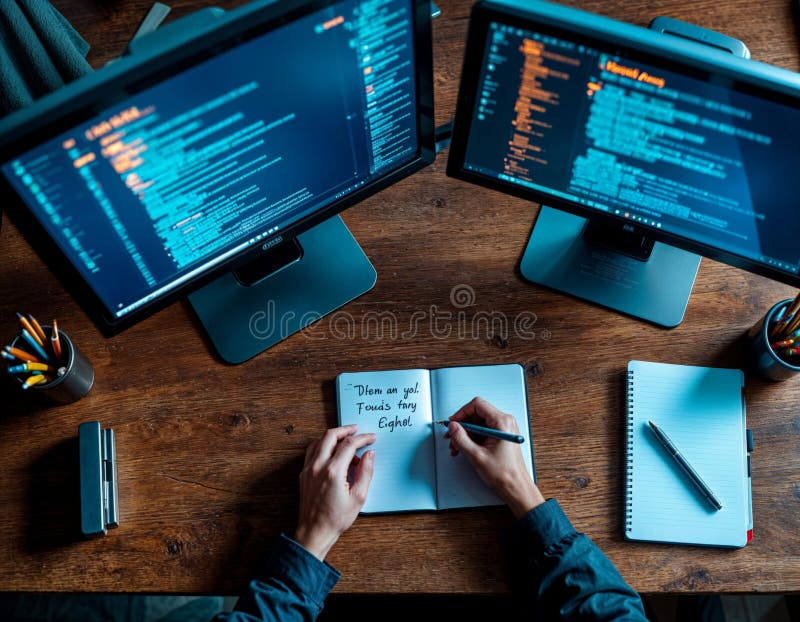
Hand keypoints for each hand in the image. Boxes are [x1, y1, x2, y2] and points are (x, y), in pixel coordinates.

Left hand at [294, 425, 374, 559]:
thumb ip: (366, 472)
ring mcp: (308, 469)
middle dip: (346, 430)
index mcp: (333, 471)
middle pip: (330, 436)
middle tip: (357, 430)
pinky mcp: (303, 474)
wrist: (314, 532)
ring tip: (346, 441)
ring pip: (319, 441)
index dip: (362, 438)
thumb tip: (369, 455)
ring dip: (333, 437)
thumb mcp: (358, 497)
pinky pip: (312, 451)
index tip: (371, 438)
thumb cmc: (336, 518)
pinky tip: (332, 451)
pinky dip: (323, 445)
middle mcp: (318, 466)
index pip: (349, 444)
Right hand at [445, 397, 543, 517]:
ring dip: (464, 434)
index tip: (453, 422)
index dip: (462, 413)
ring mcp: (502, 430)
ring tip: (456, 447)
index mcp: (502, 422)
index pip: (477, 405)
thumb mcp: (476, 455)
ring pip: (477, 424)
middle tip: (451, 436)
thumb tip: (453, 427)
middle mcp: (504, 423)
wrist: (515, 487)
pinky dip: (471, 439)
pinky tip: (463, 449)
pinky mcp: (500, 437)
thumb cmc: (504, 474)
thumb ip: (461, 438)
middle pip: (476, 414)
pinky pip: (482, 432)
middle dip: (461, 426)